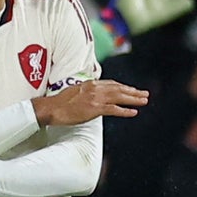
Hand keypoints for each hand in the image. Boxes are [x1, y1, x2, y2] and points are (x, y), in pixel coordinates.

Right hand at [32, 78, 148, 125]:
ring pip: (119, 97)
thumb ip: (87, 91)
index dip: (123, 87)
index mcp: (91, 84)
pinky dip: (125, 111)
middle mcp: (95, 88)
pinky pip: (114, 109)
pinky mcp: (94, 108)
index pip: (112, 84)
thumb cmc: (60, 103)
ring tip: (144, 101)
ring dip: (134, 99)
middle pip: (119, 89)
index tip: (132, 89)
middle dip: (133, 91)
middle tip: (145, 94)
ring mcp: (95, 98)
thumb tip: (92, 95)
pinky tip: (134, 112)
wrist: (51, 108)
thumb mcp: (75, 91)